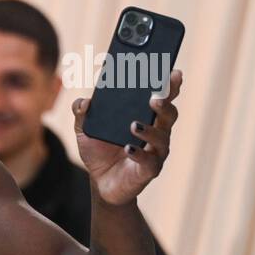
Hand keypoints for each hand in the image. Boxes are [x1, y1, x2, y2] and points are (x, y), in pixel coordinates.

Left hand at [73, 70, 181, 205]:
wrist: (100, 182)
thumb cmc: (99, 151)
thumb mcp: (85, 131)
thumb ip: (82, 114)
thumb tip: (83, 102)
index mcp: (146, 118)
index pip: (162, 98)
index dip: (170, 85)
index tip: (173, 72)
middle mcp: (156, 132)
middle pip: (169, 114)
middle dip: (165, 104)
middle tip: (154, 98)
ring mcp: (155, 152)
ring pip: (162, 137)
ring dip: (150, 130)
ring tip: (133, 125)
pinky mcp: (149, 170)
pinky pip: (150, 161)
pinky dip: (140, 154)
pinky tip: (128, 148)